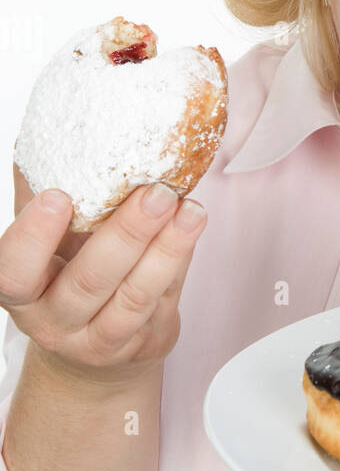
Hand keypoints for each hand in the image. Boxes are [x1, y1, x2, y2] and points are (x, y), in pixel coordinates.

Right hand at [0, 165, 207, 384]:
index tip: (59, 196)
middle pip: (89, 282)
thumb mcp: (47, 239)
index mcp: (22, 292)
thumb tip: (56, 127)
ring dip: (167, 248)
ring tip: (190, 208)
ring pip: (135, 297)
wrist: (89, 342)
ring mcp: (100, 341)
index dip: (33, 237)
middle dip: (127, 233)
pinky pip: (164, 300)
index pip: (14, 272)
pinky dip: (180, 261)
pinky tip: (191, 226)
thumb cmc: (63, 271)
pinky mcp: (142, 343)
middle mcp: (55, 322)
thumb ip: (42, 193)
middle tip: (155, 192)